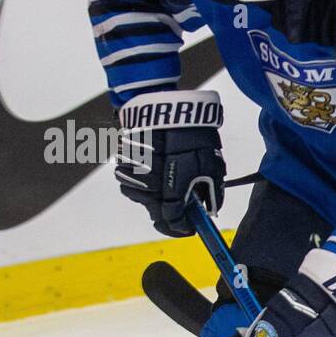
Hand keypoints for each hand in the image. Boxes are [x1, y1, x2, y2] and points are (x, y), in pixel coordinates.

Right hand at [115, 89, 224, 236]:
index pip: (173, 221)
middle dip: (168, 214)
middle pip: (155, 213)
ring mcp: (134, 172)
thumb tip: (210, 209)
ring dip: (153, 197)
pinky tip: (153, 171)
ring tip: (165, 185)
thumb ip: (211, 191)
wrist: (167, 108)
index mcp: (174, 188)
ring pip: (139, 197)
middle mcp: (151, 184)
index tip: (189, 229)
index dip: (181, 228)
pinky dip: (140, 180)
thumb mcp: (211, 164)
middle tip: (179, 211)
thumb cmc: (193, 135)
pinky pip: (129, 180)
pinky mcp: (124, 160)